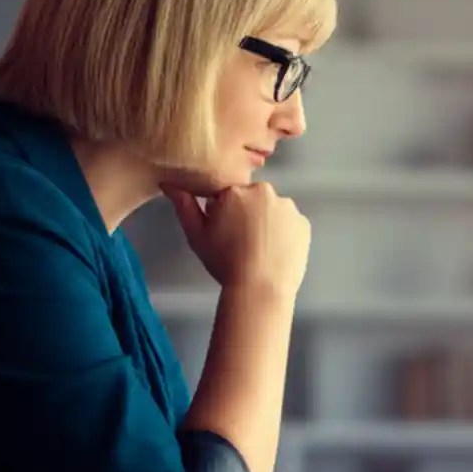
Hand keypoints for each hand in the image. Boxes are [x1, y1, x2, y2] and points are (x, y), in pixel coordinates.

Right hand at [162, 182, 310, 298]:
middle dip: (246, 213)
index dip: (222, 212)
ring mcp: (287, 207)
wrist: (261, 288)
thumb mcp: (196, 235)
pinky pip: (290, 224)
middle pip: (252, 198)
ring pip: (273, 210)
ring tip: (259, 250)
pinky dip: (284, 234)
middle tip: (241, 242)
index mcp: (235, 191)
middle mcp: (264, 192)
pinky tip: (275, 252)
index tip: (223, 231)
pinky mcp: (303, 223)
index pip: (226, 193)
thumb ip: (184, 205)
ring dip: (266, 222)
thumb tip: (168, 183)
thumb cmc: (224, 262)